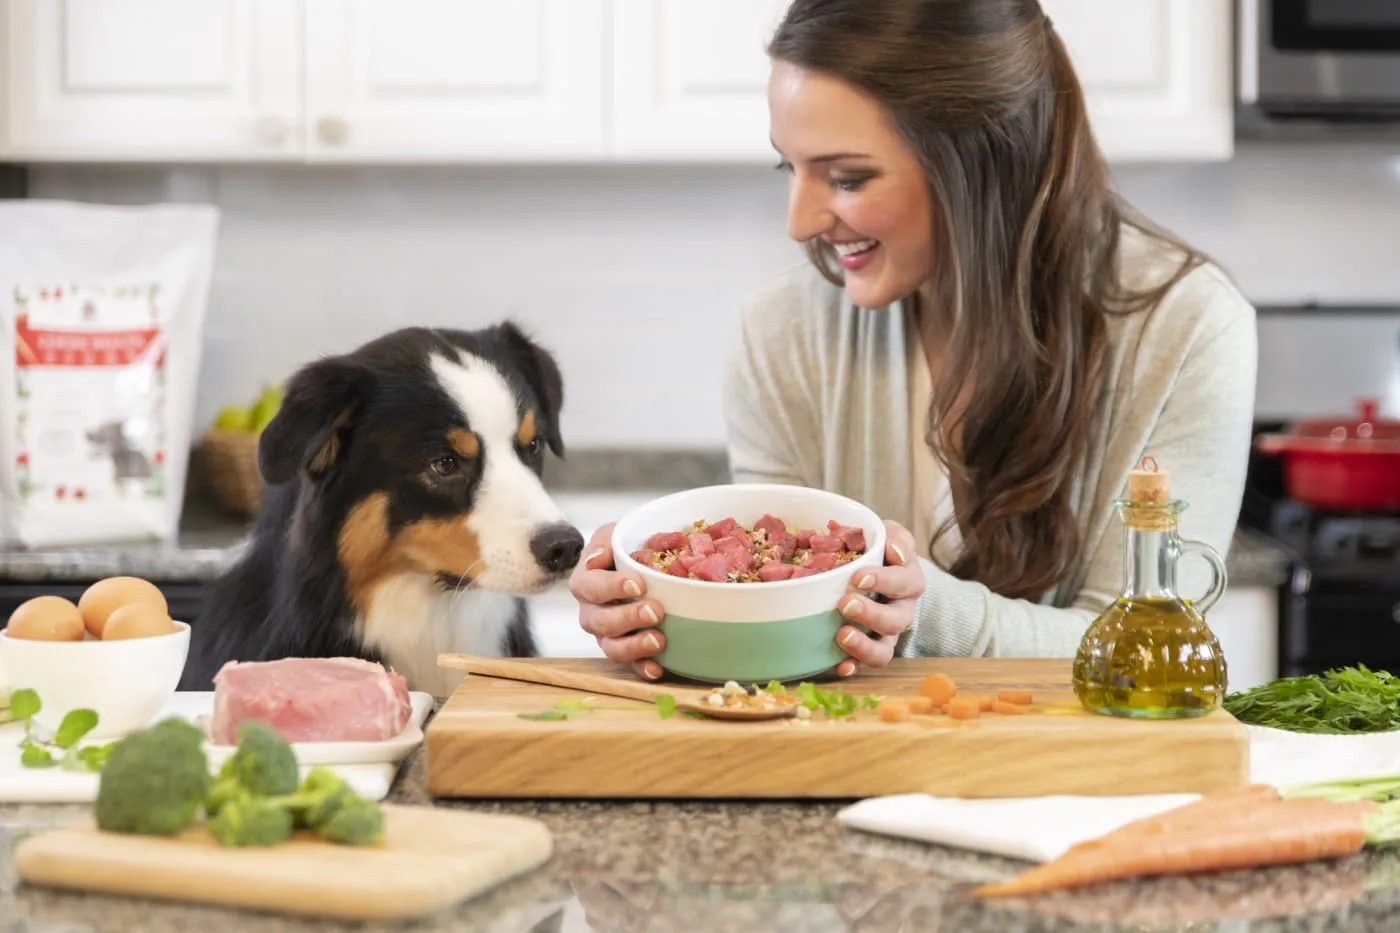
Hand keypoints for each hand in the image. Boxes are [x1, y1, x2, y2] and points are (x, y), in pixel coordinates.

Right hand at [568, 522, 666, 679]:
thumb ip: (605, 540)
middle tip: (655, 610)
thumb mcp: (615, 533)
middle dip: (627, 618)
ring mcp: (607, 635)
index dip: (610, 588)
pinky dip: (643, 668)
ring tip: (659, 639)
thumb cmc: (626, 548)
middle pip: (600, 622)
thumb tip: (596, 558)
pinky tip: (658, 668)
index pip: (588, 587)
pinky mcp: (627, 651)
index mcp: (585, 583)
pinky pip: (630, 666)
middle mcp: (591, 613)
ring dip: (634, 646)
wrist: (644, 566)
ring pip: (611, 648)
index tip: (637, 584)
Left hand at [833, 520, 923, 675]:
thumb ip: (895, 538)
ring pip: (884, 650)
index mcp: (909, 581)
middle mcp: (902, 612)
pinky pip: (865, 664)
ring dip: (864, 646)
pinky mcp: (869, 649)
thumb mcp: (888, 534)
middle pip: (896, 620)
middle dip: (871, 614)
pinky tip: (839, 665)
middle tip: (845, 604)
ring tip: (842, 636)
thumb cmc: (879, 552)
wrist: (871, 572)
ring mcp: (886, 634)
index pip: (904, 582)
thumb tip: (895, 552)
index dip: (883, 581)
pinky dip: (853, 666)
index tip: (858, 577)